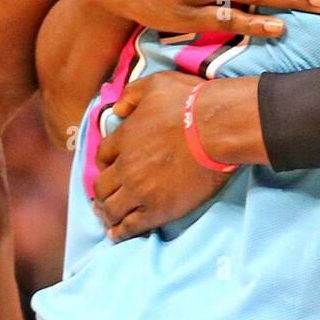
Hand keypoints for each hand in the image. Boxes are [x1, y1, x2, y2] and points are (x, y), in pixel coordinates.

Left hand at [92, 72, 232, 239]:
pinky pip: (130, 226)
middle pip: (102, 186)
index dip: (105, 162)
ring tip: (107, 217)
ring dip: (107, 213)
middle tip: (104, 196)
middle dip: (102, 191)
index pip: (102, 156)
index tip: (111, 167)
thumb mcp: (156, 84)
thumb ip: (132, 94)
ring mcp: (140, 190)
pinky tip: (116, 235)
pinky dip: (120, 232)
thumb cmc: (191, 102)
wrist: (218, 127)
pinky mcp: (158, 209)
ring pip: (111, 208)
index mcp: (123, 138)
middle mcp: (126, 167)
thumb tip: (118, 110)